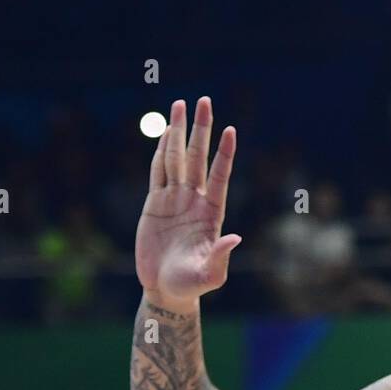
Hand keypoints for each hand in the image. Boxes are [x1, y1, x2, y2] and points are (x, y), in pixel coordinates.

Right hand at [136, 97, 241, 309]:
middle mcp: (194, 201)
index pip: (219, 176)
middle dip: (200, 130)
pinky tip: (164, 132)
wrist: (166, 288)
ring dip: (177, 132)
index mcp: (211, 214)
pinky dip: (160, 151)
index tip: (230, 130)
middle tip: (203, 101)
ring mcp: (174, 200)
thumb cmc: (191, 284)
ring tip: (180, 105)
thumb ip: (222, 257)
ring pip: (175, 158)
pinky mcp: (154, 203)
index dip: (224, 154)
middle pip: (197, 158)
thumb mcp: (210, 275)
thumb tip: (235, 238)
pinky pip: (157, 172)